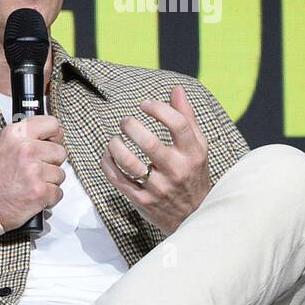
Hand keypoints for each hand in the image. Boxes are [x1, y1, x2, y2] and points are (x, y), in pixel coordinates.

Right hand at [0, 114, 67, 230]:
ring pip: (60, 174)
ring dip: (49, 182)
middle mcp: (25, 149)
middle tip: (33, 171)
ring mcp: (34, 171)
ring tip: (29, 185)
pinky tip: (32, 196)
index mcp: (15, 135)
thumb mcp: (1, 147)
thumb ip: (25, 138)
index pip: (52, 124)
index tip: (50, 143)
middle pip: (60, 151)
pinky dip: (48, 198)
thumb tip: (51, 136)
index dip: (54, 136)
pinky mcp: (40, 191)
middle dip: (51, 163)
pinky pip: (58, 192)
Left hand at [99, 84, 211, 233]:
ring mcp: (159, 188)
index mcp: (193, 154)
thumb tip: (176, 89)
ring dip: (115, 146)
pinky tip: (108, 155)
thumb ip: (186, 118)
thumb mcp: (197, 147)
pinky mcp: (142, 201)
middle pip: (150, 143)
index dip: (158, 109)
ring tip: (114, 140)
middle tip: (125, 122)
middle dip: (131, 126)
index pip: (178, 125)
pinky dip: (107, 164)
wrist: (195, 215)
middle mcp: (177, 170)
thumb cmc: (193, 173)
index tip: (144, 104)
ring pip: (129, 163)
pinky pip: (117, 179)